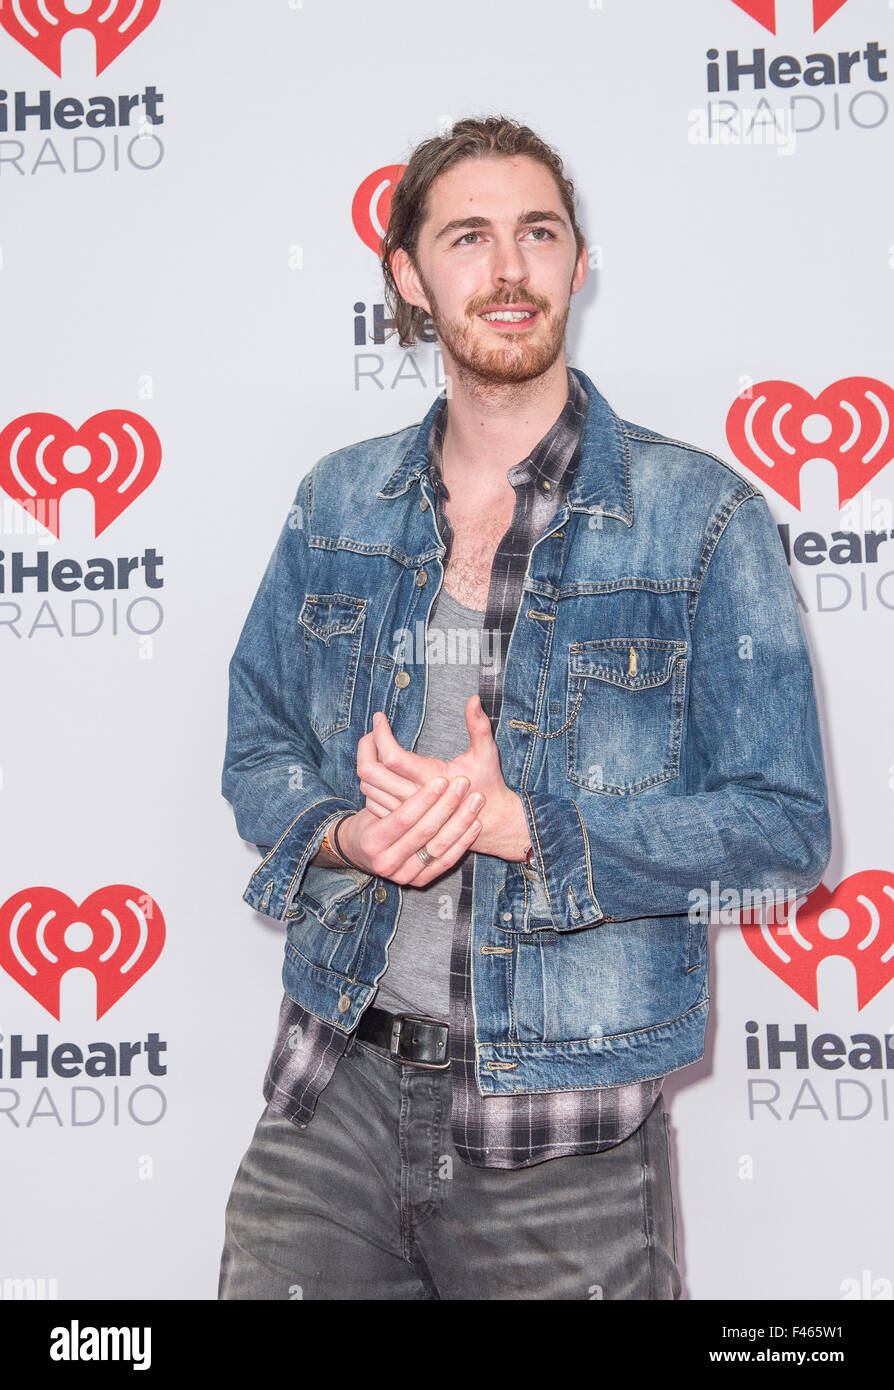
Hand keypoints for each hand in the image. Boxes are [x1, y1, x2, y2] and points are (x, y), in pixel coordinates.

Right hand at [337, 774, 484, 886]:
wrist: (366, 853)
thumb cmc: (372, 818)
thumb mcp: (370, 796)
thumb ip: (380, 766)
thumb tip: (378, 725)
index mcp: (373, 839)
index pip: (403, 817)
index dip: (424, 798)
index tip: (443, 778)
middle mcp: (386, 861)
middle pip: (423, 832)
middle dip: (446, 806)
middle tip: (465, 784)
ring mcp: (403, 874)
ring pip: (438, 847)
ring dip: (460, 822)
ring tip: (476, 800)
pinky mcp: (419, 881)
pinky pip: (446, 861)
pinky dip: (462, 842)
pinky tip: (475, 823)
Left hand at [356, 695, 529, 860]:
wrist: (487, 820)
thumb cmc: (486, 783)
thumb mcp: (486, 753)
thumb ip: (479, 725)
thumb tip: (474, 699)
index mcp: (431, 777)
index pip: (391, 756)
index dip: (380, 733)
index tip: (380, 717)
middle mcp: (413, 796)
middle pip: (369, 772)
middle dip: (364, 745)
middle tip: (372, 731)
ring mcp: (405, 811)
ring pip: (367, 787)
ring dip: (367, 763)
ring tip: (375, 747)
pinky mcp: (401, 820)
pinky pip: (371, 803)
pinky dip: (371, 784)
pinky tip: (381, 771)